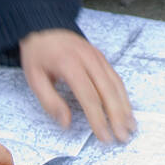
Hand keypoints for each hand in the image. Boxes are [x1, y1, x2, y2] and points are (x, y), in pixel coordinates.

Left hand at [19, 29, 134, 142]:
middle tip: (123, 136)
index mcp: (70, 65)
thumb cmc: (39, 54)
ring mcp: (98, 57)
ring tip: (131, 127)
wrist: (45, 27)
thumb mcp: (34, 78)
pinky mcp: (102, 58)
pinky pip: (116, 78)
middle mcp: (88, 60)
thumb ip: (50, 101)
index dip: (98, 119)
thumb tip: (66, 122)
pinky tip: (127, 108)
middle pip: (108, 91)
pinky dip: (123, 95)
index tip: (104, 136)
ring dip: (125, 107)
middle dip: (117, 116)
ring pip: (116, 84)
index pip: (89, 97)